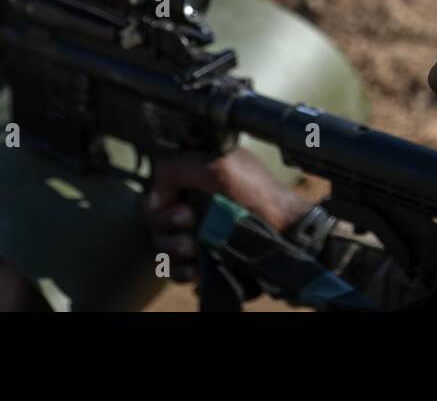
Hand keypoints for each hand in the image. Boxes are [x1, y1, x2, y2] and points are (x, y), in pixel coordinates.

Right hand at [144, 148, 312, 281]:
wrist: (285, 233)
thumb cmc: (258, 195)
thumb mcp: (216, 165)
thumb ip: (175, 166)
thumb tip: (154, 195)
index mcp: (193, 177)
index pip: (154, 190)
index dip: (160, 201)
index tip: (182, 206)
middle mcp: (192, 202)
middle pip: (152, 220)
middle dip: (167, 226)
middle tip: (191, 222)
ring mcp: (196, 232)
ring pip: (160, 245)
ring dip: (174, 249)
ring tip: (197, 248)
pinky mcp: (203, 258)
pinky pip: (174, 269)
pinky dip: (181, 270)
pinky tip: (197, 268)